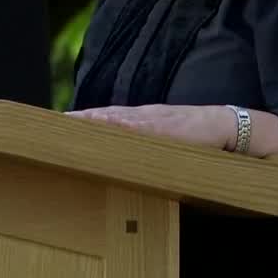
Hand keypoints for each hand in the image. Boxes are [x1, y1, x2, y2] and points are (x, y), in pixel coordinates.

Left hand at [65, 104, 238, 150]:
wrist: (226, 126)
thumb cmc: (195, 138)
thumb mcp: (165, 142)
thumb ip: (145, 147)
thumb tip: (123, 162)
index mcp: (141, 120)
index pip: (105, 118)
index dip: (82, 120)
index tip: (57, 124)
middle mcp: (143, 115)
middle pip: (104, 115)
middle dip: (79, 119)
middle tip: (51, 123)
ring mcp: (153, 118)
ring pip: (116, 117)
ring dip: (92, 119)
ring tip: (69, 122)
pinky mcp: (165, 126)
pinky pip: (138, 125)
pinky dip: (119, 125)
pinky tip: (104, 125)